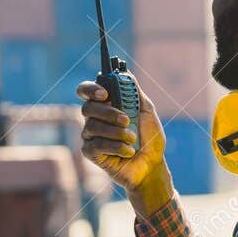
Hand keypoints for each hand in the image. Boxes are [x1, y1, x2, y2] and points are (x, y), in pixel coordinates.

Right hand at [75, 81, 171, 216]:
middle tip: (126, 120)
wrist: (151, 165)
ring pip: (92, 127)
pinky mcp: (91, 153)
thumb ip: (134, 92)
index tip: (104, 94)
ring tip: (132, 138)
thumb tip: (124, 71)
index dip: (90, 89)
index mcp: (106, 105)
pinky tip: (128, 151)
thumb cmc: (149, 138)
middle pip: (87, 107)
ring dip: (116, 132)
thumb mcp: (146, 111)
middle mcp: (95, 118)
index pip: (86, 91)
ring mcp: (91, 136)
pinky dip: (115, 147)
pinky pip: (95, 145)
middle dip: (108, 113)